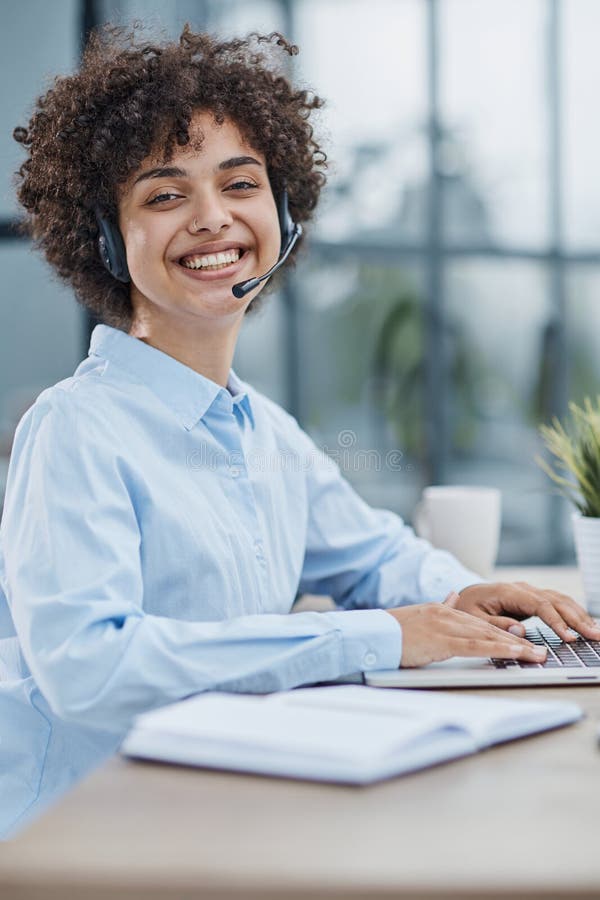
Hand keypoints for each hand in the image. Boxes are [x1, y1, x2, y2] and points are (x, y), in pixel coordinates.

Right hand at [384, 603, 547, 667]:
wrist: (374, 633)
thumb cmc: (392, 631)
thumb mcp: (419, 615)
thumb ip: (439, 606)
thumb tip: (450, 595)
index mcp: (444, 610)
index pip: (481, 624)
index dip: (506, 633)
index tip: (525, 641)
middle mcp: (449, 615)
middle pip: (491, 629)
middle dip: (519, 641)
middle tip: (541, 652)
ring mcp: (446, 626)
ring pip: (489, 636)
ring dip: (516, 647)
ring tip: (536, 656)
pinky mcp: (441, 641)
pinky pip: (476, 646)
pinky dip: (498, 649)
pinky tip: (513, 653)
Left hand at [447, 582, 599, 642]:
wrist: (465, 595)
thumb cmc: (467, 607)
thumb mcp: (473, 618)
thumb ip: (495, 623)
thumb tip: (520, 630)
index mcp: (508, 592)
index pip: (540, 605)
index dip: (557, 621)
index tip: (570, 638)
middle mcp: (522, 589)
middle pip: (556, 601)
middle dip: (577, 619)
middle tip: (595, 636)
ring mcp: (529, 592)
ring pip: (561, 600)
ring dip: (580, 616)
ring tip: (596, 632)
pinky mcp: (533, 599)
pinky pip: (557, 604)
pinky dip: (573, 613)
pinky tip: (584, 625)